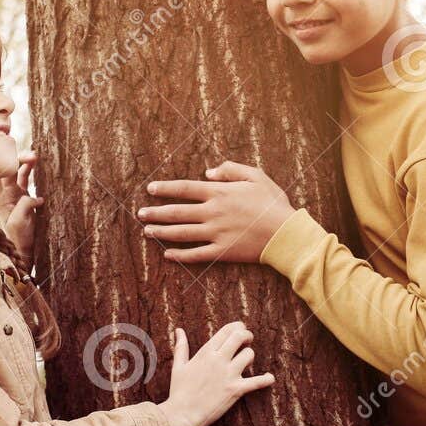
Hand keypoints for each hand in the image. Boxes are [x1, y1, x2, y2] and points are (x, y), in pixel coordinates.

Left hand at [0, 150, 42, 263]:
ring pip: (16, 172)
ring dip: (24, 162)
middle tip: (29, 154)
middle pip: (6, 169)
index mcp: (1, 198)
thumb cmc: (19, 237)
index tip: (14, 155)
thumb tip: (34, 196)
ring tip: (35, 156)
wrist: (26, 248)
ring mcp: (14, 193)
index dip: (4, 163)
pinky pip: (25, 178)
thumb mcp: (19, 223)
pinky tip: (37, 162)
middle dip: (14, 158)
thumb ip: (24, 207)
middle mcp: (5, 193)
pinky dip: (29, 169)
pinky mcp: (24, 195)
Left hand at [137, 161, 294, 263]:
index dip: (165, 188)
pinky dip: (180, 256)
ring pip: (181, 233)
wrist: (285, 233)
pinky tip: (168, 255)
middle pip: (176, 212)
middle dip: (155, 213)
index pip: (184, 188)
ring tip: (147, 231)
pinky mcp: (221, 252)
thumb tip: (209, 172)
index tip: (151, 189)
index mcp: (219, 193)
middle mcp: (212, 213)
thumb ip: (231, 169)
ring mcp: (215, 234)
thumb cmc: (273, 203)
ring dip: (161, 232)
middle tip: (140, 213)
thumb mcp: (256, 176)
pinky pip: (196, 255)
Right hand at [159, 321, 273, 425]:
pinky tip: (269, 377)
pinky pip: (257, 382)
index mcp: (206, 352)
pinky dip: (266, 379)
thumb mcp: (178, 366)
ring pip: (249, 354)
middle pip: (240, 337)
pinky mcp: (236, 389)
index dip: (237, 327)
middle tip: (248, 340)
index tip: (240, 330)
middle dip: (247, 335)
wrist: (182, 414)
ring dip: (250, 356)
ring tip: (246, 362)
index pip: (227, 330)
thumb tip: (178, 330)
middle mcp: (218, 360)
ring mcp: (228, 374)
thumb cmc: (179, 391)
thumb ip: (181, 347)